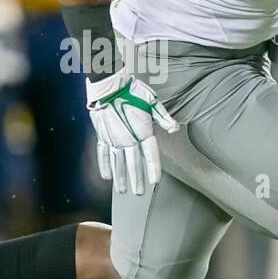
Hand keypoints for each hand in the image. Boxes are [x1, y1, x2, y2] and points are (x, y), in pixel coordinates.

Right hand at [86, 68, 178, 194]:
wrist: (108, 86)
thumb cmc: (131, 91)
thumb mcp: (152, 101)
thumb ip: (163, 117)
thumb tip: (174, 128)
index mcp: (143, 131)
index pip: (150, 155)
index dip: (153, 169)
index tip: (155, 182)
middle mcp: (128, 138)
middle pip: (134, 163)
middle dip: (137, 180)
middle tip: (139, 192)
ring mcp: (114, 138)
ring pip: (118, 162)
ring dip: (121, 177)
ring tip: (123, 190)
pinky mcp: (103, 135)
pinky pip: (104, 154)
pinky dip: (105, 165)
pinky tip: (107, 176)